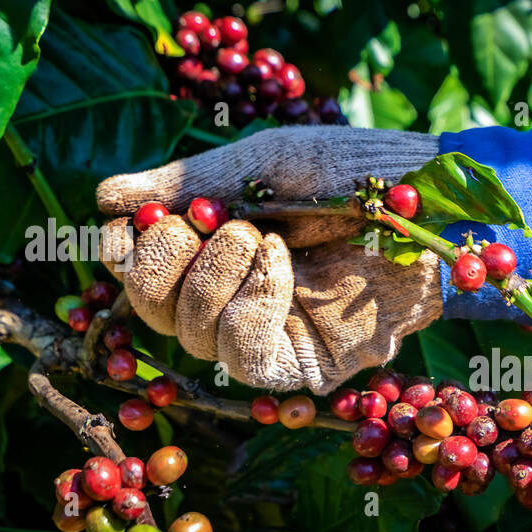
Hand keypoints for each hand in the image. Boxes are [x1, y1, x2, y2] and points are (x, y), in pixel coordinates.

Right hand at [96, 126, 441, 392]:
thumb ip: (186, 184)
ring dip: (211, 281)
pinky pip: (244, 360)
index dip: (124, 252)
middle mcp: (232, 297)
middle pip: (153, 311)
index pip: (139, 271)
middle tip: (218, 223)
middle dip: (167, 263)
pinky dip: (249, 309)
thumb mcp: (261, 165)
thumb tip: (103, 197)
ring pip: (191, 339)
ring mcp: (268, 334)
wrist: (428, 197)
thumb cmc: (352, 172)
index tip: (139, 220)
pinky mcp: (305, 366)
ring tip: (260, 237)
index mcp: (215, 249)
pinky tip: (279, 267)